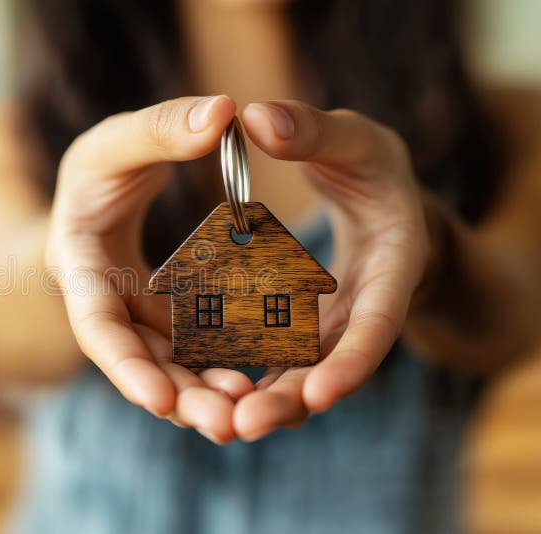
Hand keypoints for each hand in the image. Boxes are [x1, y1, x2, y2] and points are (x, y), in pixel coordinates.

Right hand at [47, 96, 255, 442]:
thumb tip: (224, 111)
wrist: (97, 194)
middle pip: (137, 363)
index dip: (123, 364)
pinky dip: (219, 368)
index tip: (159, 401)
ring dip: (203, 394)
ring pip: (168, 369)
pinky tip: (255, 382)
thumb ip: (163, 126)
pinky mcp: (166, 321)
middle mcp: (105, 304)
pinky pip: (191, 352)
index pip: (95, 322)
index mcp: (81, 264)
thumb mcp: (117, 139)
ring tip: (247, 411)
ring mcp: (136, 318)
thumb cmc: (97, 167)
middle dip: (177, 397)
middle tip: (225, 423)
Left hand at [232, 100, 430, 439]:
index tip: (321, 394)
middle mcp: (363, 306)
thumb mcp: (353, 139)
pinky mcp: (295, 323)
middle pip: (331, 365)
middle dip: (291, 398)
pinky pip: (270, 355)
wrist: (372, 192)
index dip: (352, 359)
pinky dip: (245, 375)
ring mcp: (328, 322)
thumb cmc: (371, 163)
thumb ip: (311, 131)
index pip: (376, 321)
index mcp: (392, 264)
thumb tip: (254, 116)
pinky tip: (206, 394)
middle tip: (246, 425)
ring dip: (262, 401)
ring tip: (221, 425)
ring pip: (296, 372)